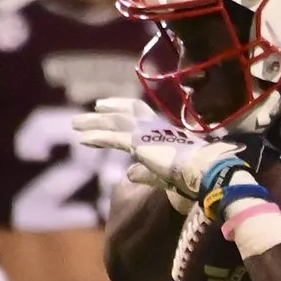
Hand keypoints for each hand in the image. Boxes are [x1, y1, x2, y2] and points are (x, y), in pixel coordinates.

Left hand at [76, 97, 246, 209]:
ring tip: (76, 124)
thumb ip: (147, 172)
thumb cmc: (195, 174)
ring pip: (114, 122)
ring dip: (94, 122)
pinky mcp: (138, 143)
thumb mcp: (167, 173)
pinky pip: (111, 138)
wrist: (204, 171)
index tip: (109, 107)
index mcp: (166, 130)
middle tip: (95, 106)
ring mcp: (145, 132)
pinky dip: (96, 137)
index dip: (125, 107)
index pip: (142, 113)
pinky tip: (82, 139)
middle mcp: (155, 126)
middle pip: (127, 111)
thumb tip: (128, 172)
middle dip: (110, 108)